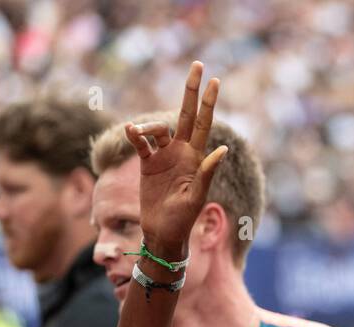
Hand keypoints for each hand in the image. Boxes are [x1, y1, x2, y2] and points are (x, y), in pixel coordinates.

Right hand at [124, 61, 227, 257]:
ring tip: (136, 132)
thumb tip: (222, 149)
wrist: (163, 233)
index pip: (204, 124)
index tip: (215, 79)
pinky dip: (135, 134)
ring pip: (157, 128)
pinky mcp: (147, 163)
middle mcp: (181, 152)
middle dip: (192, 91)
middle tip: (198, 66)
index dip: (209, 102)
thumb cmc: (183, 219)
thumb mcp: (197, 197)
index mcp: (196, 158)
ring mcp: (164, 156)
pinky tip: (130, 130)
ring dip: (148, 126)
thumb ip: (207, 173)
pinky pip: (140, 142)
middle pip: (187, 114)